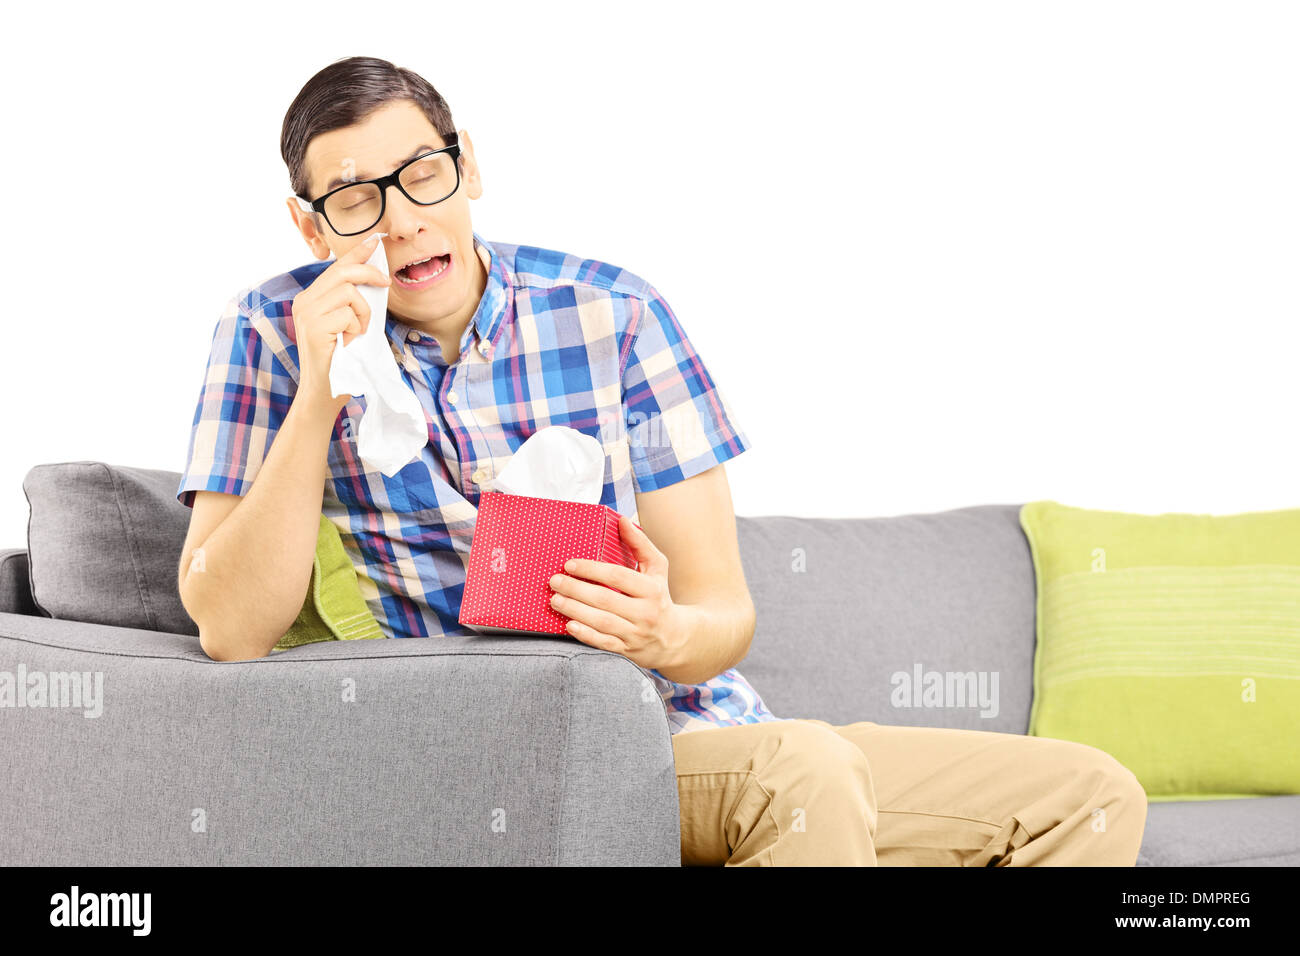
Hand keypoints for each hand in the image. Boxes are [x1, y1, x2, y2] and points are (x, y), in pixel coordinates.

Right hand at [290, 232, 390, 413]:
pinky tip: (348, 343)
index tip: (374, 240)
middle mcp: (304, 301)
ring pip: (349, 293)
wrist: (324, 393)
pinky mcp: (314, 326)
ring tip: (357, 333)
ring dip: (363, 313)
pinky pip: (348, 314)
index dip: (357, 253)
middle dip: (369, 273)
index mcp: (311, 299)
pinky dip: (356, 329)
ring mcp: (307, 313)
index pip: (336, 268)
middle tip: (386, 283)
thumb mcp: (349, 325)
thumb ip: (354, 303)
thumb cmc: (341, 361)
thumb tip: (376, 278)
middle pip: (343, 272)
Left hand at [546, 514, 687, 670]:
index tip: (569, 564)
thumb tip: (622, 520)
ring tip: (555, 600)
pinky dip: (585, 635)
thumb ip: (640, 544)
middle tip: (555, 581)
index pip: (618, 576)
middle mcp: (645, 612)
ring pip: (602, 622)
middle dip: (576, 590)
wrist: (674, 637)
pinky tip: (569, 625)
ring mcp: (636, 633)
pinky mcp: (627, 649)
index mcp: (652, 589)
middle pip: (606, 599)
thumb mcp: (657, 569)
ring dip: (575, 610)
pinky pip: (603, 643)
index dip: (592, 569)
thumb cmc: (659, 596)